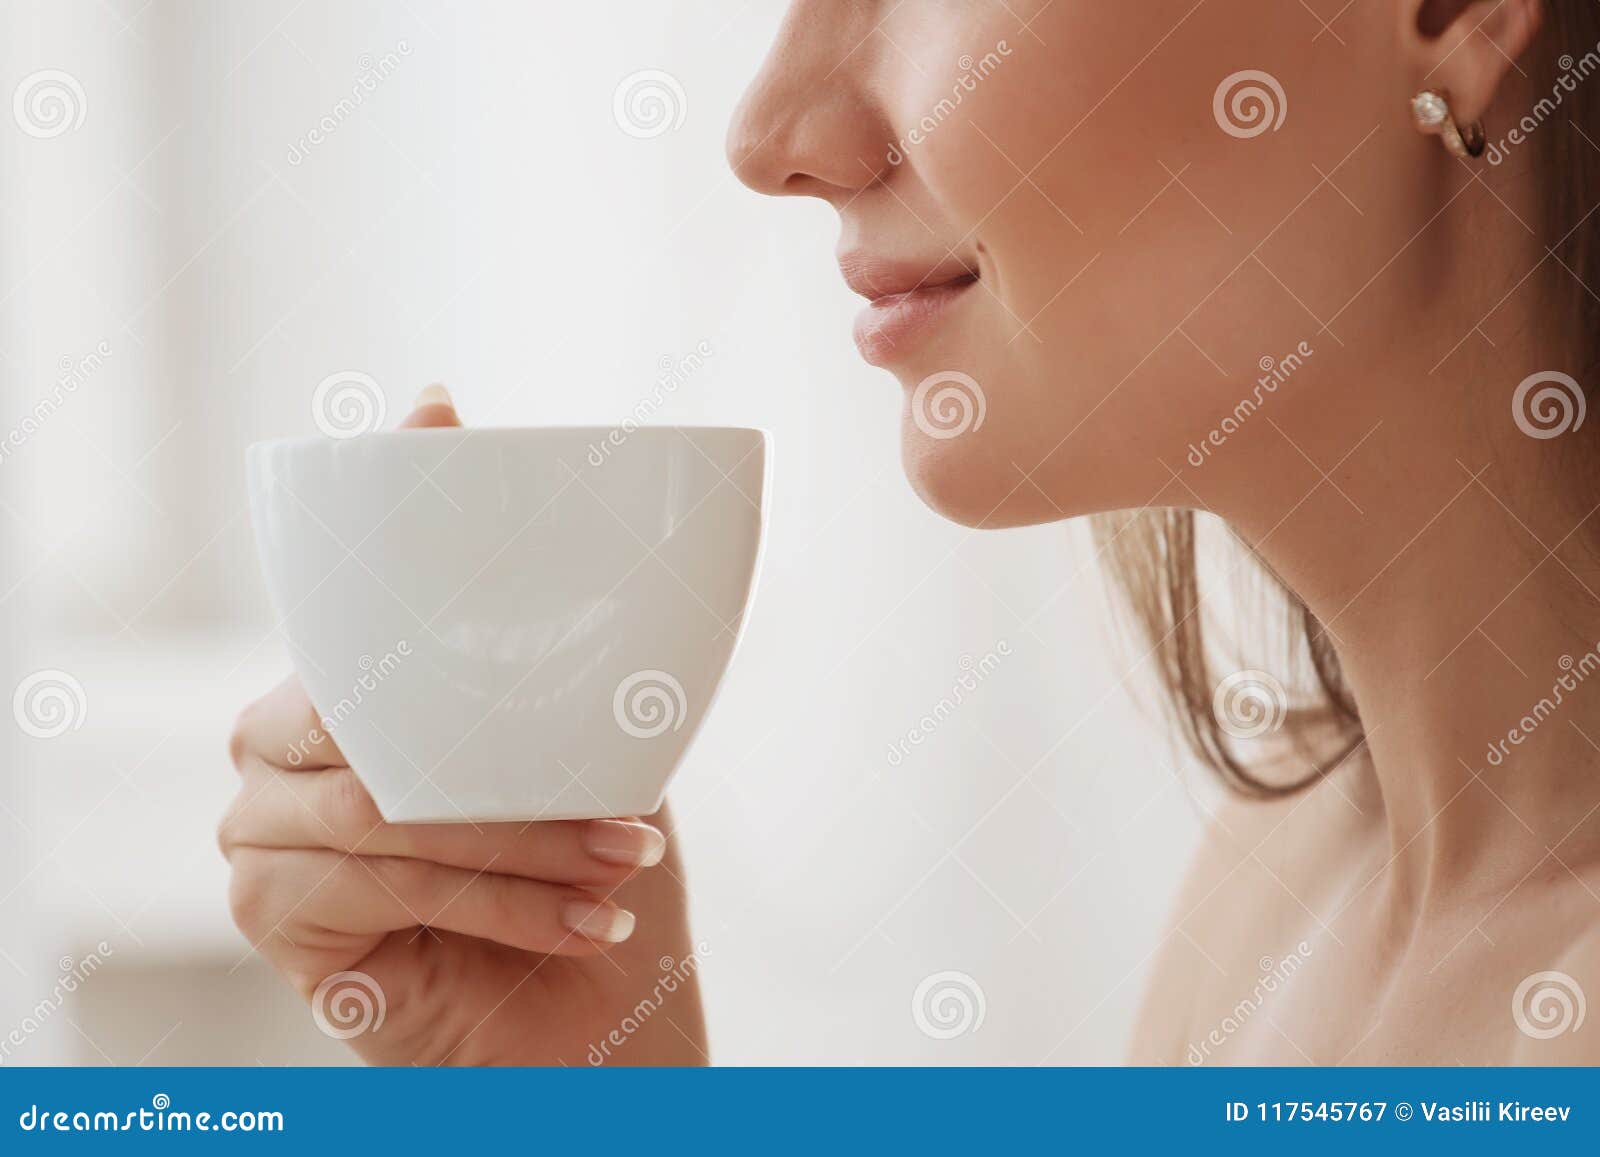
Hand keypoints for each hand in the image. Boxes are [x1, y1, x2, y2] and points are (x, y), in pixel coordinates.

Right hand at [220, 386, 706, 1065]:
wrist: (570, 1025)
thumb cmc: (571, 876)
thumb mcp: (584, 757)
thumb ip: (562, 659)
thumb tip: (597, 544)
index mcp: (342, 691)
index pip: (358, 589)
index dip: (394, 494)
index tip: (444, 404)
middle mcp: (277, 746)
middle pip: (380, 713)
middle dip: (521, 773)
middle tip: (633, 814)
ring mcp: (260, 827)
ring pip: (394, 805)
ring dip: (529, 845)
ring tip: (626, 865)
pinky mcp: (265, 910)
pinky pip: (386, 882)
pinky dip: (501, 907)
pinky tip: (584, 925)